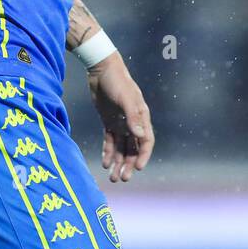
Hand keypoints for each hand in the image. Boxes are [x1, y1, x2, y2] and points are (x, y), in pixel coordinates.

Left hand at [87, 52, 154, 181]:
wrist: (102, 70)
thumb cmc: (117, 81)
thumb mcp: (125, 98)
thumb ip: (132, 116)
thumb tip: (139, 134)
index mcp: (142, 117)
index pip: (146, 141)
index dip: (142, 155)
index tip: (138, 168)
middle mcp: (133, 122)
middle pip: (133, 148)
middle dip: (129, 164)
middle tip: (122, 178)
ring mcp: (121, 123)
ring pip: (122, 148)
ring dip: (118, 162)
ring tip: (113, 177)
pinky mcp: (109, 121)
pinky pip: (110, 141)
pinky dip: (108, 153)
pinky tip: (105, 164)